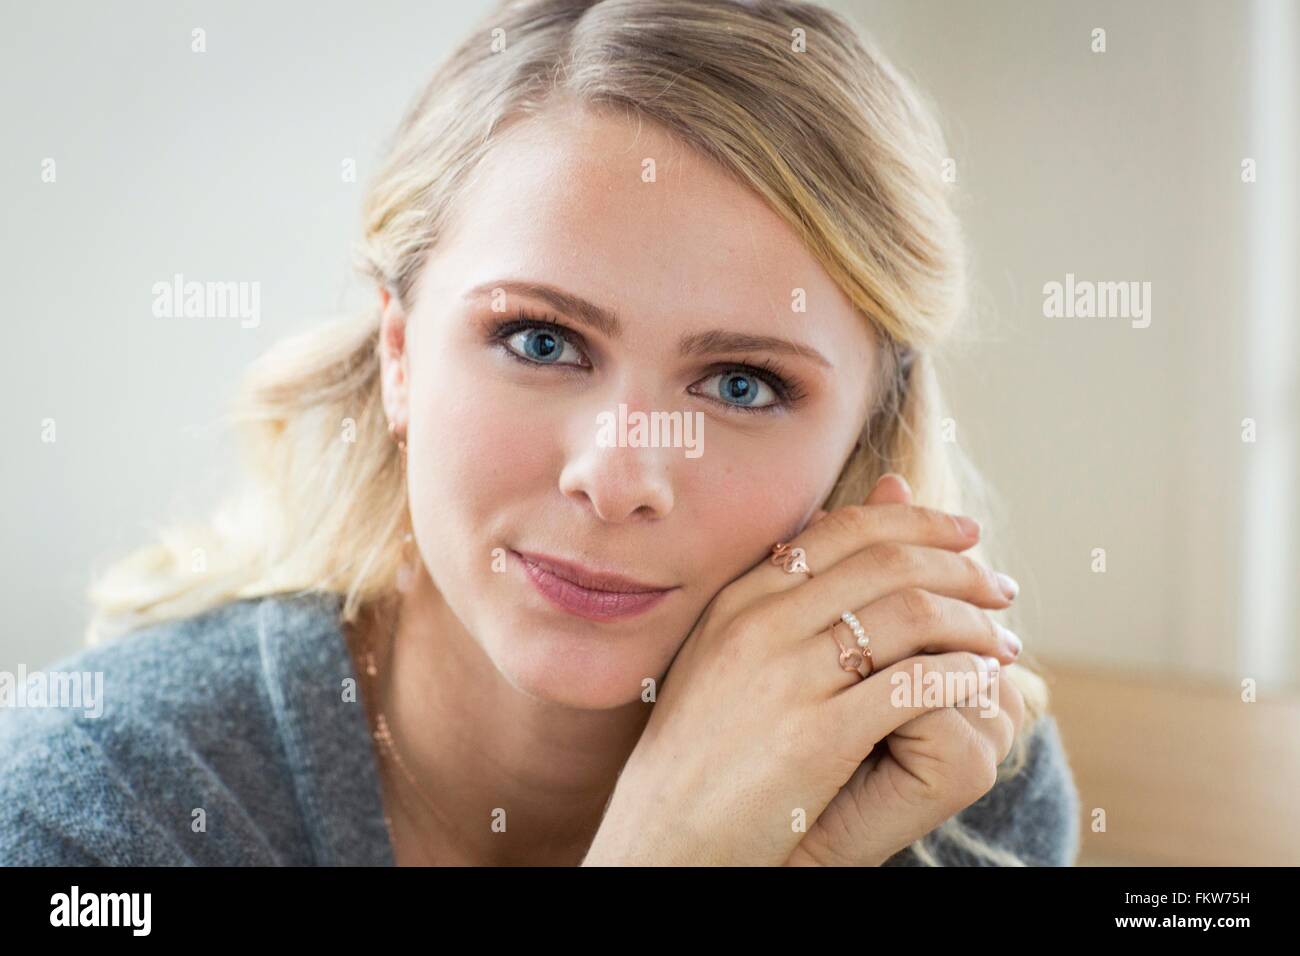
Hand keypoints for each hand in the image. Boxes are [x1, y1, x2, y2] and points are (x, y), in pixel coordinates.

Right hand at [583, 476, 1020, 865]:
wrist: (664, 841)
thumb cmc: (701, 755)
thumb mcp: (726, 658)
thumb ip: (787, 596)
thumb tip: (851, 527)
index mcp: (739, 601)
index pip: (847, 529)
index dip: (919, 524)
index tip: (965, 537)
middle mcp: (758, 625)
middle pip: (889, 563)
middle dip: (962, 570)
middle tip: (1002, 591)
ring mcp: (784, 678)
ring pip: (911, 615)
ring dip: (973, 624)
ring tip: (1000, 646)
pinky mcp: (814, 737)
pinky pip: (915, 683)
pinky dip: (962, 675)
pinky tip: (980, 683)